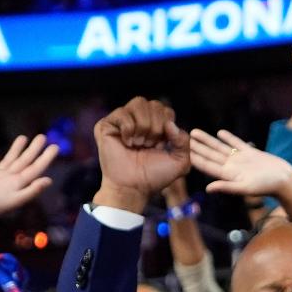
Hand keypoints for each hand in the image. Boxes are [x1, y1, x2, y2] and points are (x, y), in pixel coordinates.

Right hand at [0, 134, 56, 243]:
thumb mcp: (14, 199)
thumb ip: (32, 190)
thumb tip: (49, 180)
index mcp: (18, 184)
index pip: (35, 168)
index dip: (46, 158)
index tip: (55, 146)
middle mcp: (9, 180)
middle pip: (24, 162)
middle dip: (34, 150)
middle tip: (42, 137)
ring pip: (8, 161)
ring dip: (16, 150)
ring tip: (23, 137)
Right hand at [94, 98, 189, 212]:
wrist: (133, 187)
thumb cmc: (154, 176)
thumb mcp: (180, 161)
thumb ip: (184, 141)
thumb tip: (170, 124)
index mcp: (155, 125)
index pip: (165, 110)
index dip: (167, 126)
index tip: (160, 145)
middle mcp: (138, 120)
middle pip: (154, 104)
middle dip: (156, 127)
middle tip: (148, 145)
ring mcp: (122, 121)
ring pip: (139, 103)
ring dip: (143, 126)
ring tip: (138, 144)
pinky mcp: (107, 124)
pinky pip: (122, 113)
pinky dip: (128, 129)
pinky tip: (126, 143)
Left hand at [189, 129, 291, 198]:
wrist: (284, 179)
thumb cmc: (266, 186)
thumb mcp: (245, 188)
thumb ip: (226, 187)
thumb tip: (208, 189)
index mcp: (229, 175)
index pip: (208, 166)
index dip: (196, 158)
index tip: (183, 151)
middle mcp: (232, 167)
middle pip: (211, 155)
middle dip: (197, 147)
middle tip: (183, 137)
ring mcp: (241, 159)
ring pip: (220, 147)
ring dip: (208, 140)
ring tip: (195, 132)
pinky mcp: (251, 153)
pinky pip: (237, 144)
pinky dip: (228, 138)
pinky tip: (220, 132)